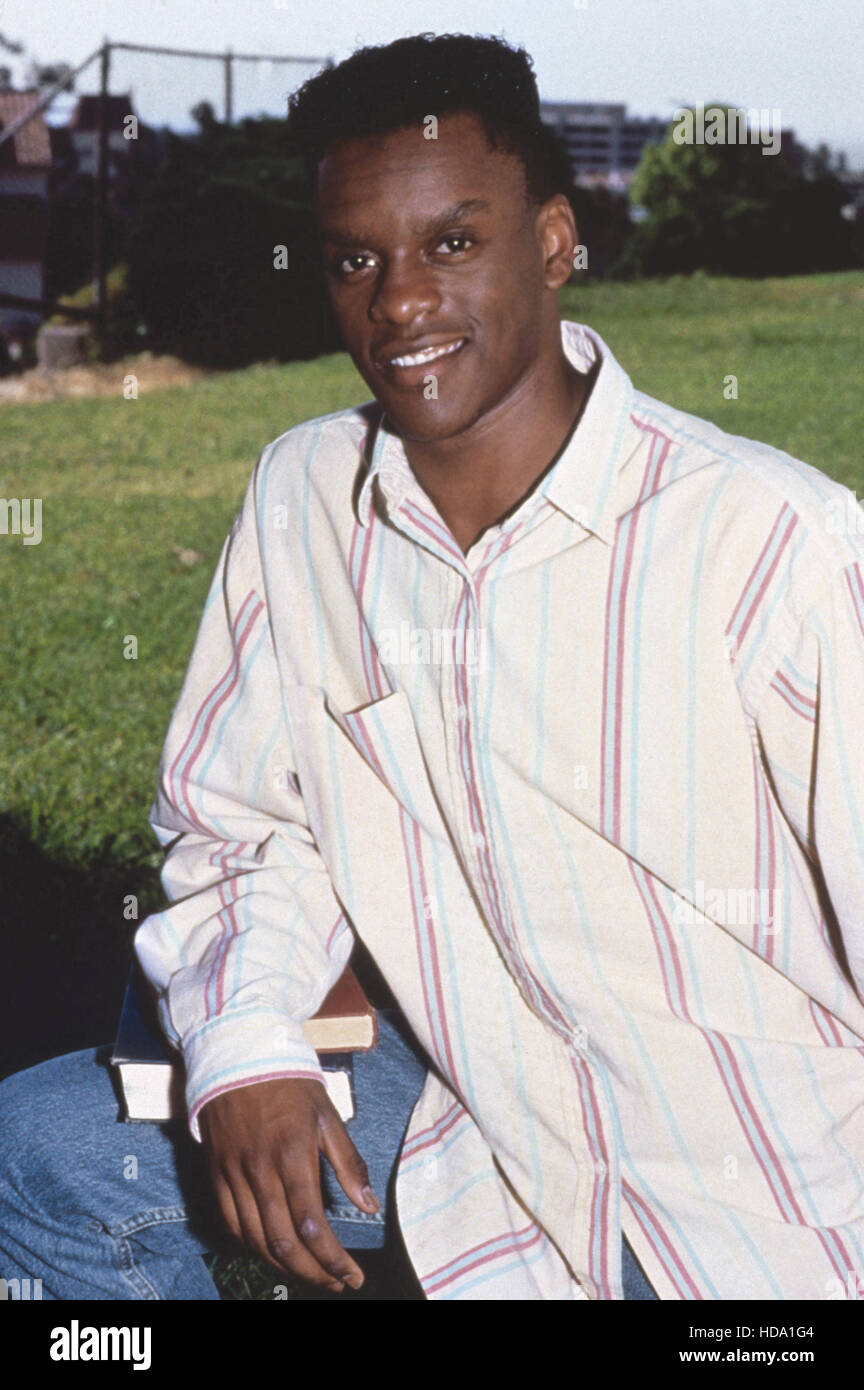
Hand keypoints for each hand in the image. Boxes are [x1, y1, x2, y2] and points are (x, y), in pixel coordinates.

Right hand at [199, 1076, 379, 1291]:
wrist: (236, 1055)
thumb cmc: (289, 1083)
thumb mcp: (328, 1114)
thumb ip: (349, 1163)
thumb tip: (368, 1207)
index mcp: (293, 1155)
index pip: (313, 1225)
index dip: (333, 1260)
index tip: (352, 1275)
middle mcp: (260, 1170)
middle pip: (284, 1243)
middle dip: (313, 1273)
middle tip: (336, 1282)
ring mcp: (234, 1174)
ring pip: (256, 1240)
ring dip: (285, 1267)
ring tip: (311, 1272)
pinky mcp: (216, 1174)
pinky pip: (232, 1224)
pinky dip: (253, 1247)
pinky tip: (274, 1251)